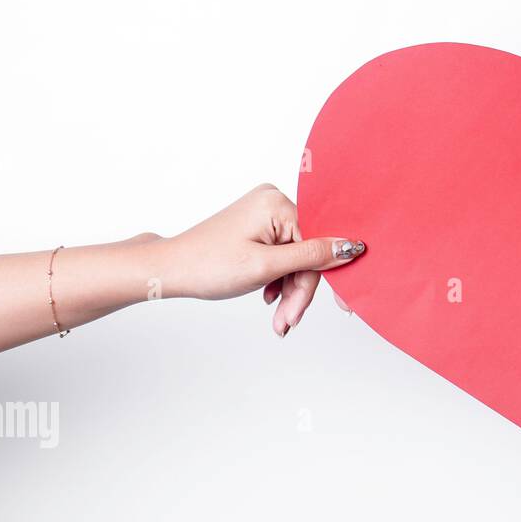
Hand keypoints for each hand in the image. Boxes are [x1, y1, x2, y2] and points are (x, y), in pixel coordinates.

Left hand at [150, 184, 364, 335]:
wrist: (170, 269)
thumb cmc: (208, 265)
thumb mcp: (266, 266)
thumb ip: (312, 256)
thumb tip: (350, 246)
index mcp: (277, 203)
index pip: (315, 245)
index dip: (316, 280)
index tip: (328, 307)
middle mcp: (273, 201)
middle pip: (306, 252)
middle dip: (298, 290)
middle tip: (288, 321)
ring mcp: (264, 212)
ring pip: (295, 257)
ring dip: (289, 289)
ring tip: (279, 319)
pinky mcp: (257, 225)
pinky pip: (283, 253)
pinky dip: (279, 278)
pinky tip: (270, 297)